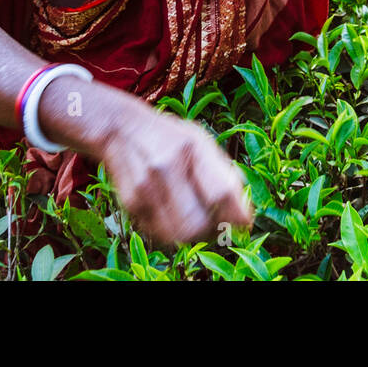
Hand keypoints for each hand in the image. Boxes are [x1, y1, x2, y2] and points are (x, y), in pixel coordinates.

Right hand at [97, 104, 253, 245]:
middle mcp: (166, 168)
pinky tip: (179, 218)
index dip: (237, 215)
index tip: (245, 223)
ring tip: (202, 224)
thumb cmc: (172, 137)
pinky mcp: (131, 205)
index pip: (221, 193)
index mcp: (191, 147)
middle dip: (215, 231)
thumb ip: (223, 172)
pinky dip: (175, 233)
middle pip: (198, 224)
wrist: (122, 129)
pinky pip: (161, 234)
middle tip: (222, 226)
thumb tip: (243, 211)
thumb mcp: (201, 140)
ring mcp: (145, 189)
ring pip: (179, 236)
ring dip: (196, 237)